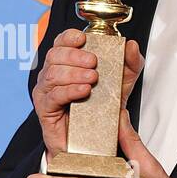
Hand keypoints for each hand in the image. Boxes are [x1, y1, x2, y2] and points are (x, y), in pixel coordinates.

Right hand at [32, 29, 143, 155]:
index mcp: (66, 63)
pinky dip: (69, 90)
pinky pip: (53, 95)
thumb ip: (130, 62)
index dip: (69, 37)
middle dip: (75, 56)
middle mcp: (52, 74)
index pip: (61, 42)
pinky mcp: (45, 109)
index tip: (83, 39)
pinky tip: (84, 90)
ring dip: (73, 73)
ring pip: (52, 74)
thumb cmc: (101, 108)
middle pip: (54, 55)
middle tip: (93, 63)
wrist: (92, 140)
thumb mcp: (122, 82)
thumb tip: (131, 45)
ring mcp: (46, 91)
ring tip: (92, 78)